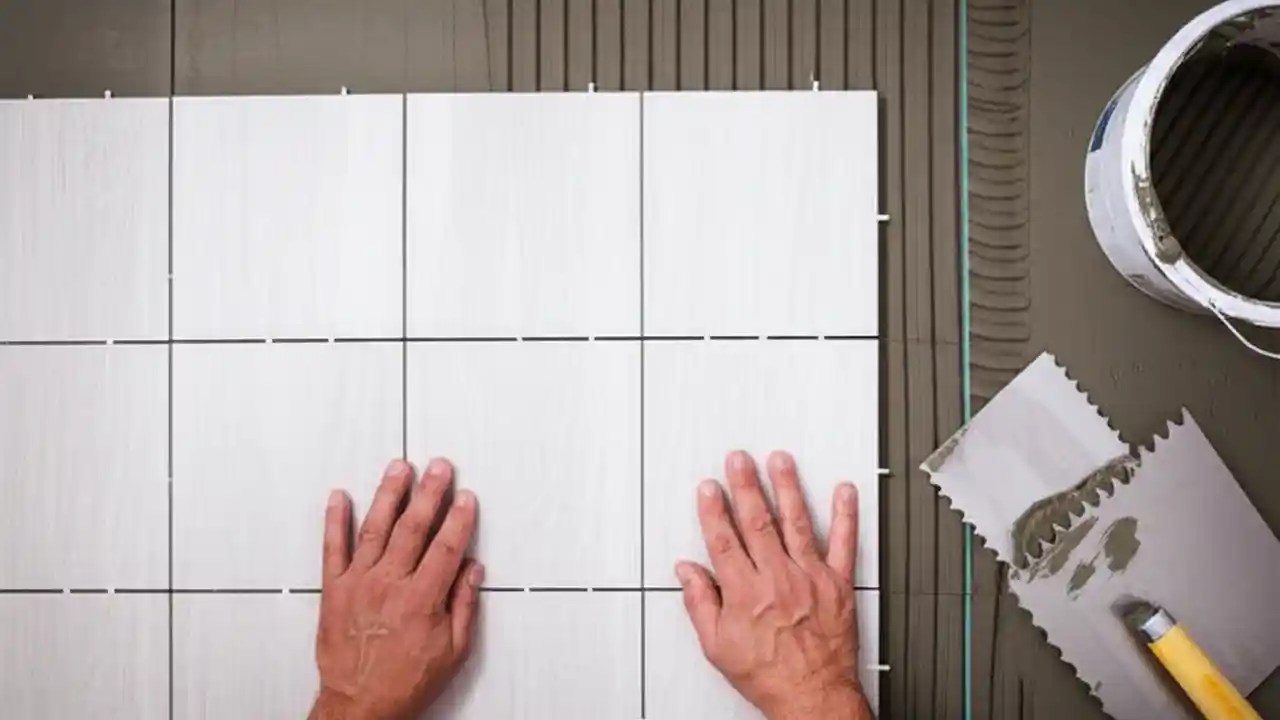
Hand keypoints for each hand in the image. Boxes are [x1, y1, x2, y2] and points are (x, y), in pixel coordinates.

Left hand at [309, 458, 482, 719]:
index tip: (466, 498)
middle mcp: (389, 585)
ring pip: (376, 529)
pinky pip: (332, 548)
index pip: (446, 547)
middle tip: (439, 467)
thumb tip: (472, 570)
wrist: (359, 706)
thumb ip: (463, 606)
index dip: (459, 519)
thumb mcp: (453, 652)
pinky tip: (340, 497)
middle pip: (413, 528)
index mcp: (421, 600)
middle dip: (429, 493)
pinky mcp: (334, 590)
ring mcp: (358, 584)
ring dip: (389, 495)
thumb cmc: (404, 683)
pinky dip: (335, 520)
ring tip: (398, 468)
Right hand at [677, 450, 871, 719]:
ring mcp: (809, 577)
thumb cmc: (768, 675)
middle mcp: (777, 578)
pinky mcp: (837, 584)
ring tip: (780, 460)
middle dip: (745, 485)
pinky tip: (843, 492)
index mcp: (744, 592)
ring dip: (787, 487)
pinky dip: (845, 515)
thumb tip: (687, 572)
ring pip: (796, 522)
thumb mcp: (717, 646)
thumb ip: (700, 603)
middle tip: (739, 459)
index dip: (713, 509)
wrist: (812, 696)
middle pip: (756, 521)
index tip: (709, 487)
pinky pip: (845, 543)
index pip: (723, 539)